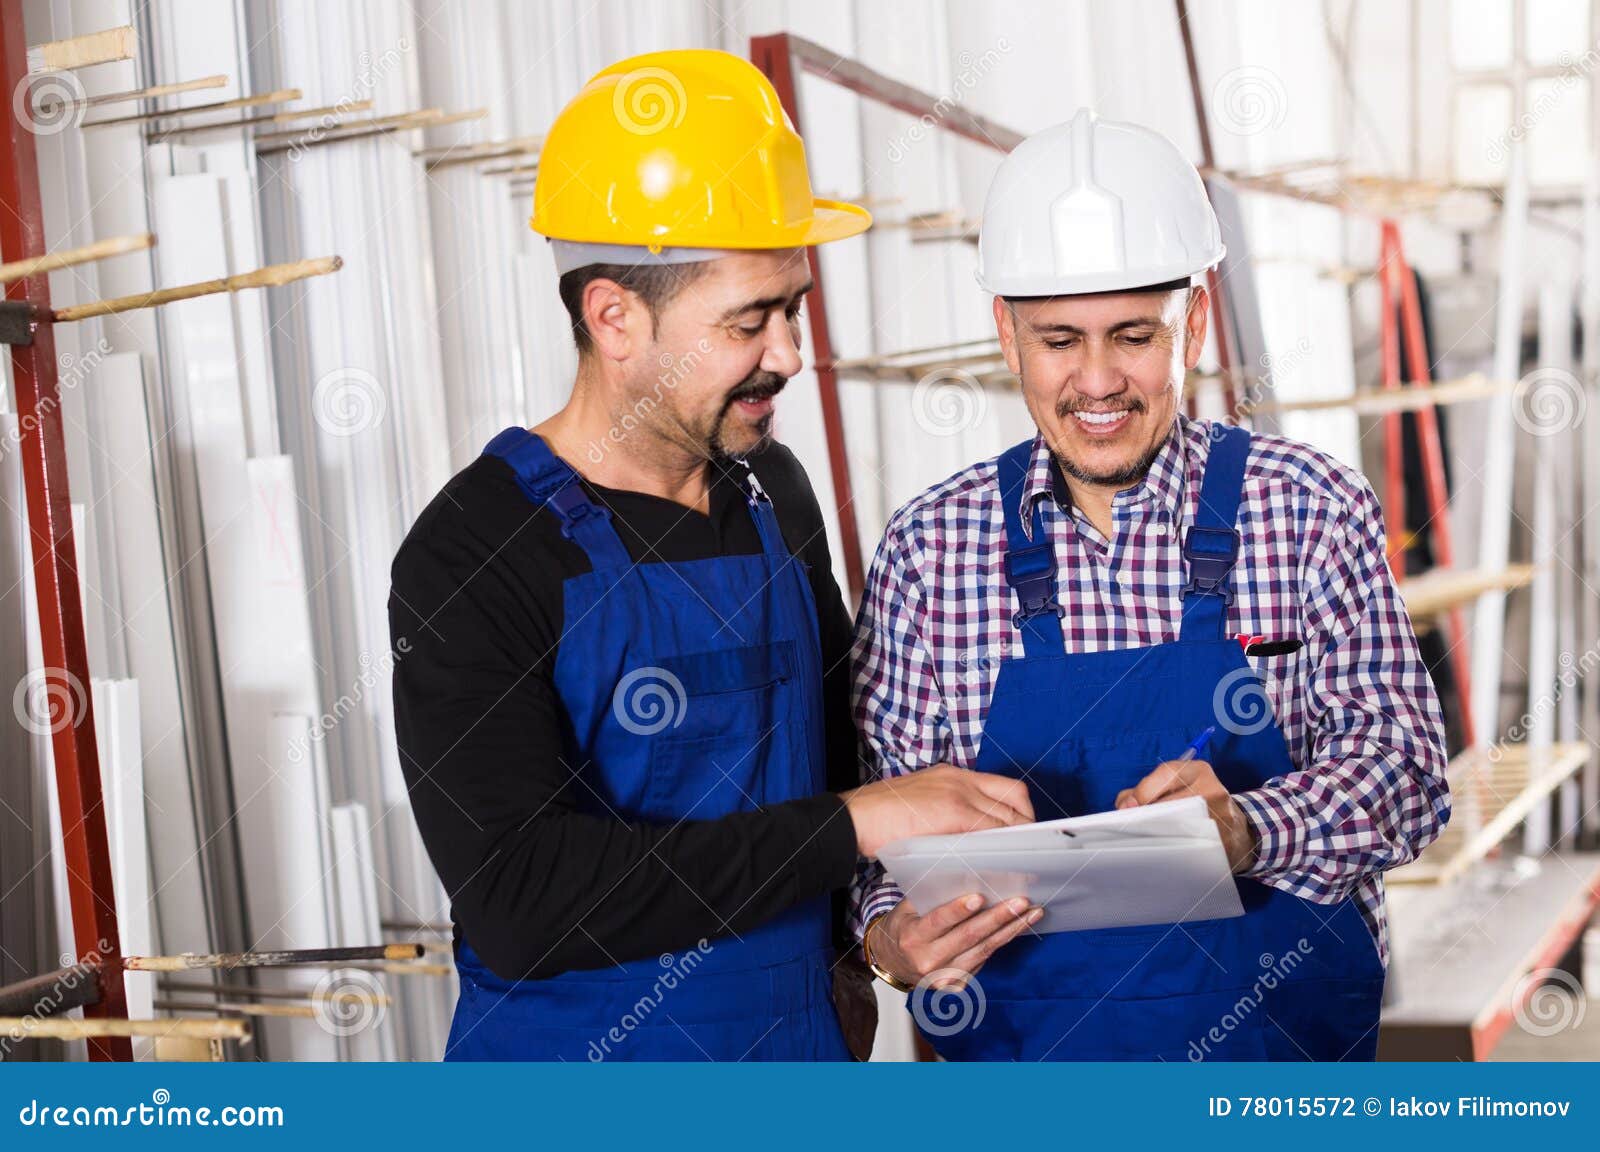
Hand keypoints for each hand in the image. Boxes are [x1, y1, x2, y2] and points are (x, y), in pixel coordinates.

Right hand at [841, 764, 1032, 858]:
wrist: (854, 818)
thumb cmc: (881, 815)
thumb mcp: (921, 800)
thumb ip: (949, 808)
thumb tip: (972, 832)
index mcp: (953, 774)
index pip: (1006, 786)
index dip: (1022, 810)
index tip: (1026, 829)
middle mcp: (960, 779)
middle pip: (1014, 799)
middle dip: (1028, 825)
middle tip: (1031, 849)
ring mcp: (958, 794)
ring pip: (1006, 816)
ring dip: (1018, 839)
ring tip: (1023, 859)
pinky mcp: (952, 813)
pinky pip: (990, 830)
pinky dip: (1001, 846)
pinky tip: (1003, 862)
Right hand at [868, 894, 1041, 987]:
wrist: (894, 963)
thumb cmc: (904, 927)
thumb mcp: (908, 909)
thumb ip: (931, 896)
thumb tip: (965, 876)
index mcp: (912, 939)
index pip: (938, 922)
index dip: (958, 910)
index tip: (979, 897)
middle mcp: (928, 962)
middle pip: (969, 937)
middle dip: (998, 918)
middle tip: (1021, 901)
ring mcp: (944, 978)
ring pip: (984, 951)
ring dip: (1011, 930)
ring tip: (1032, 912)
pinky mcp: (957, 984)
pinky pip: (985, 959)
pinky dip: (1003, 941)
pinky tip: (1019, 926)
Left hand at [1114, 759, 1258, 871]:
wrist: (1237, 831)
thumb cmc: (1195, 805)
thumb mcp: (1174, 787)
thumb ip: (1144, 791)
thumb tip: (1124, 806)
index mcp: (1198, 770)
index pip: (1166, 774)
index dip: (1143, 791)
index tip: (1128, 808)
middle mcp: (1212, 788)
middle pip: (1171, 801)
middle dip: (1146, 816)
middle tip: (1131, 828)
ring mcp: (1222, 815)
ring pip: (1180, 825)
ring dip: (1158, 834)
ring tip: (1146, 840)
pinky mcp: (1225, 840)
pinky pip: (1193, 846)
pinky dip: (1175, 850)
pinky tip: (1165, 852)